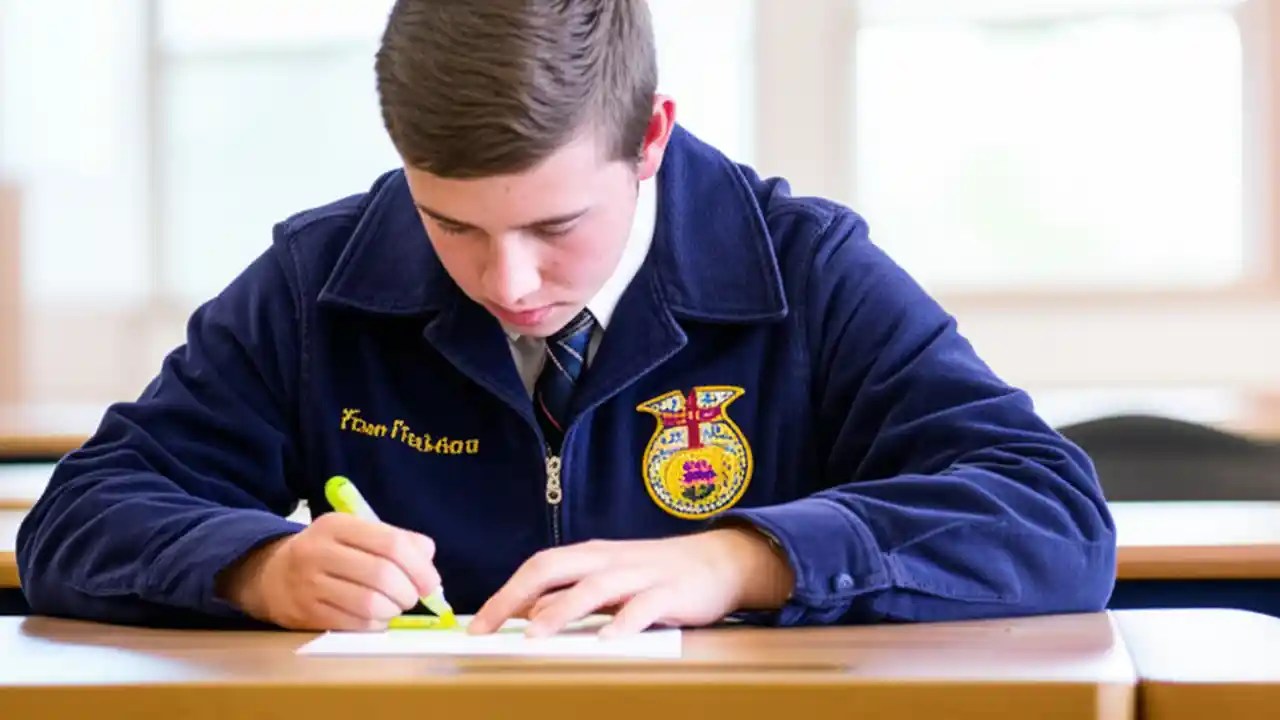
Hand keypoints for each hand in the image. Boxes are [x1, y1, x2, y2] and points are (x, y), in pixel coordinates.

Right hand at [217, 513, 438, 630]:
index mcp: (337, 525)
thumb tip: (428, 556)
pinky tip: (375, 619)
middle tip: (411, 597)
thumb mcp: (356, 534)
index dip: (419, 567)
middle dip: (408, 592)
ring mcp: (309, 584)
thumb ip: (396, 540)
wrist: (270, 574)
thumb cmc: (328, 553)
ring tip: (393, 607)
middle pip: (382, 575)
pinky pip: (354, 625)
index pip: (391, 544)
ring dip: (392, 611)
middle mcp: (319, 551)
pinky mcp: (304, 613)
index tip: (431, 583)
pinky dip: (375, 625)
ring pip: (369, 604)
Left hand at [468, 527, 793, 637]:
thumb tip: (525, 617)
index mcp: (591, 557)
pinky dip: (625, 622)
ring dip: (561, 610)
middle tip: (489, 630)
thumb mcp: (610, 581)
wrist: (720, 561)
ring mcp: (640, 575)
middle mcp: (609, 560)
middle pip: (554, 568)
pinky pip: (644, 606)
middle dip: (516, 597)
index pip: (538, 568)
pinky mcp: (671, 592)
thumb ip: (572, 596)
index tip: (478, 625)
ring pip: (594, 587)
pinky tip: (609, 639)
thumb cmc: (658, 576)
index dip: (505, 594)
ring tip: (536, 636)